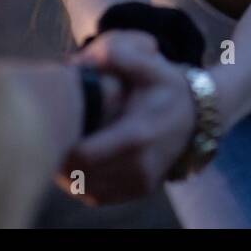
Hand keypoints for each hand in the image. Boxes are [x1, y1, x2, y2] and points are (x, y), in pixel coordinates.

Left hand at [59, 31, 196, 205]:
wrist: (198, 116)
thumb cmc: (168, 87)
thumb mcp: (149, 64)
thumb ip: (117, 55)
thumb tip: (79, 61)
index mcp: (137, 136)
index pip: (83, 155)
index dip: (60, 144)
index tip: (53, 123)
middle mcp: (139, 167)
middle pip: (78, 175)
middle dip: (58, 155)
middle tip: (51, 131)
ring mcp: (139, 184)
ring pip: (83, 189)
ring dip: (66, 170)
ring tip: (62, 143)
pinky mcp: (138, 192)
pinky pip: (96, 196)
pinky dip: (80, 181)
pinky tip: (76, 159)